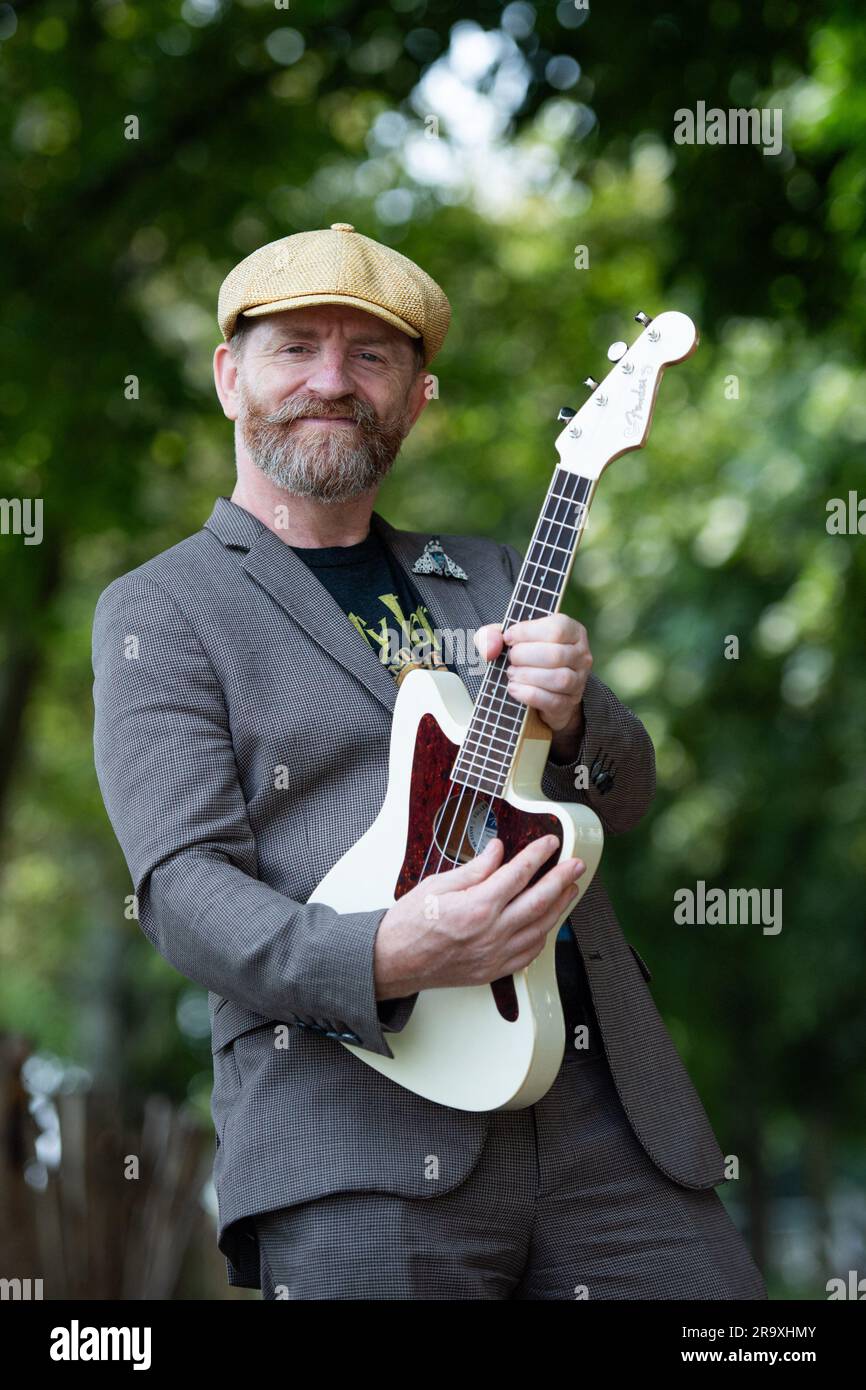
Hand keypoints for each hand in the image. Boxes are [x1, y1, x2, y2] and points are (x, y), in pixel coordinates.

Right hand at [374, 835, 585, 997]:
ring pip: (540, 927)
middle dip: (562, 879)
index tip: (550, 844)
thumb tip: (497, 851)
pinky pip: (529, 952)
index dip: (538, 854)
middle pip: (539, 901)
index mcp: (477, 906)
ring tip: (569, 889)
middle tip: (576, 865)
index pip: (518, 873)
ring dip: (559, 906)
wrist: (394, 962)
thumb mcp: (437, 884)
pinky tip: (546, 923)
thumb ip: (474, 869)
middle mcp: (491, 932)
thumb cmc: (409, 924)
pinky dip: (543, 934)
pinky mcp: (494, 970)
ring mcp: (495, 954)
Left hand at [475, 614, 592, 762]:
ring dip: (528, 676)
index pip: (557, 628)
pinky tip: (514, 689)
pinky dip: (529, 694)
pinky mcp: (569, 703)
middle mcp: (581, 655)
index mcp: (573, 632)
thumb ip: (492, 635)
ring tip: (512, 674)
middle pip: (556, 654)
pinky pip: (553, 700)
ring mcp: (579, 681)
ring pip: (559, 678)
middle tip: (511, 659)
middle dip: (525, 656)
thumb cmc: (526, 657)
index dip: (527, 632)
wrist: (541, 692)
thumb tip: (492, 645)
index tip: (508, 638)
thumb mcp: (509, 640)